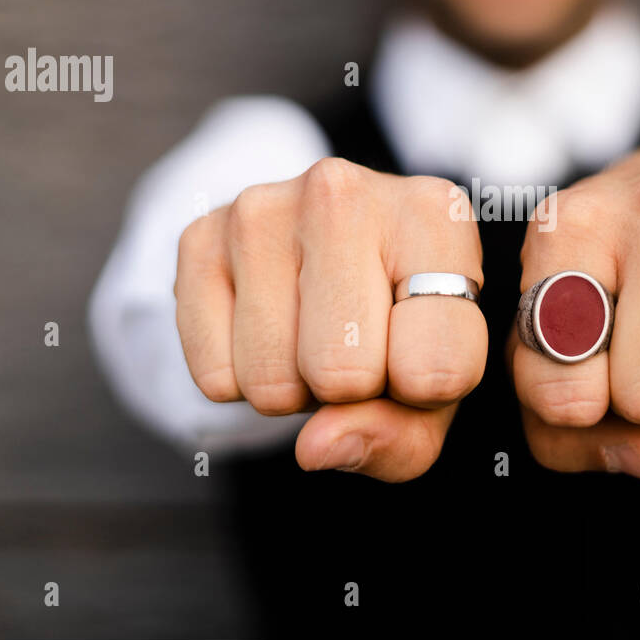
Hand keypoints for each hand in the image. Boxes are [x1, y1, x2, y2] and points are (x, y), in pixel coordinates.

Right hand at [175, 158, 486, 480]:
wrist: (338, 250)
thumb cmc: (405, 321)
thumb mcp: (439, 383)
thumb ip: (400, 435)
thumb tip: (315, 447)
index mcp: (434, 217)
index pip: (436, 368)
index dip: (421, 395)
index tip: (418, 355)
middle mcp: (344, 193)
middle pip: (342, 373)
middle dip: (349, 390)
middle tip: (359, 347)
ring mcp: (262, 209)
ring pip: (271, 380)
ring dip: (292, 387)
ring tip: (314, 334)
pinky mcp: (200, 237)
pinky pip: (214, 375)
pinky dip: (241, 378)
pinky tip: (270, 326)